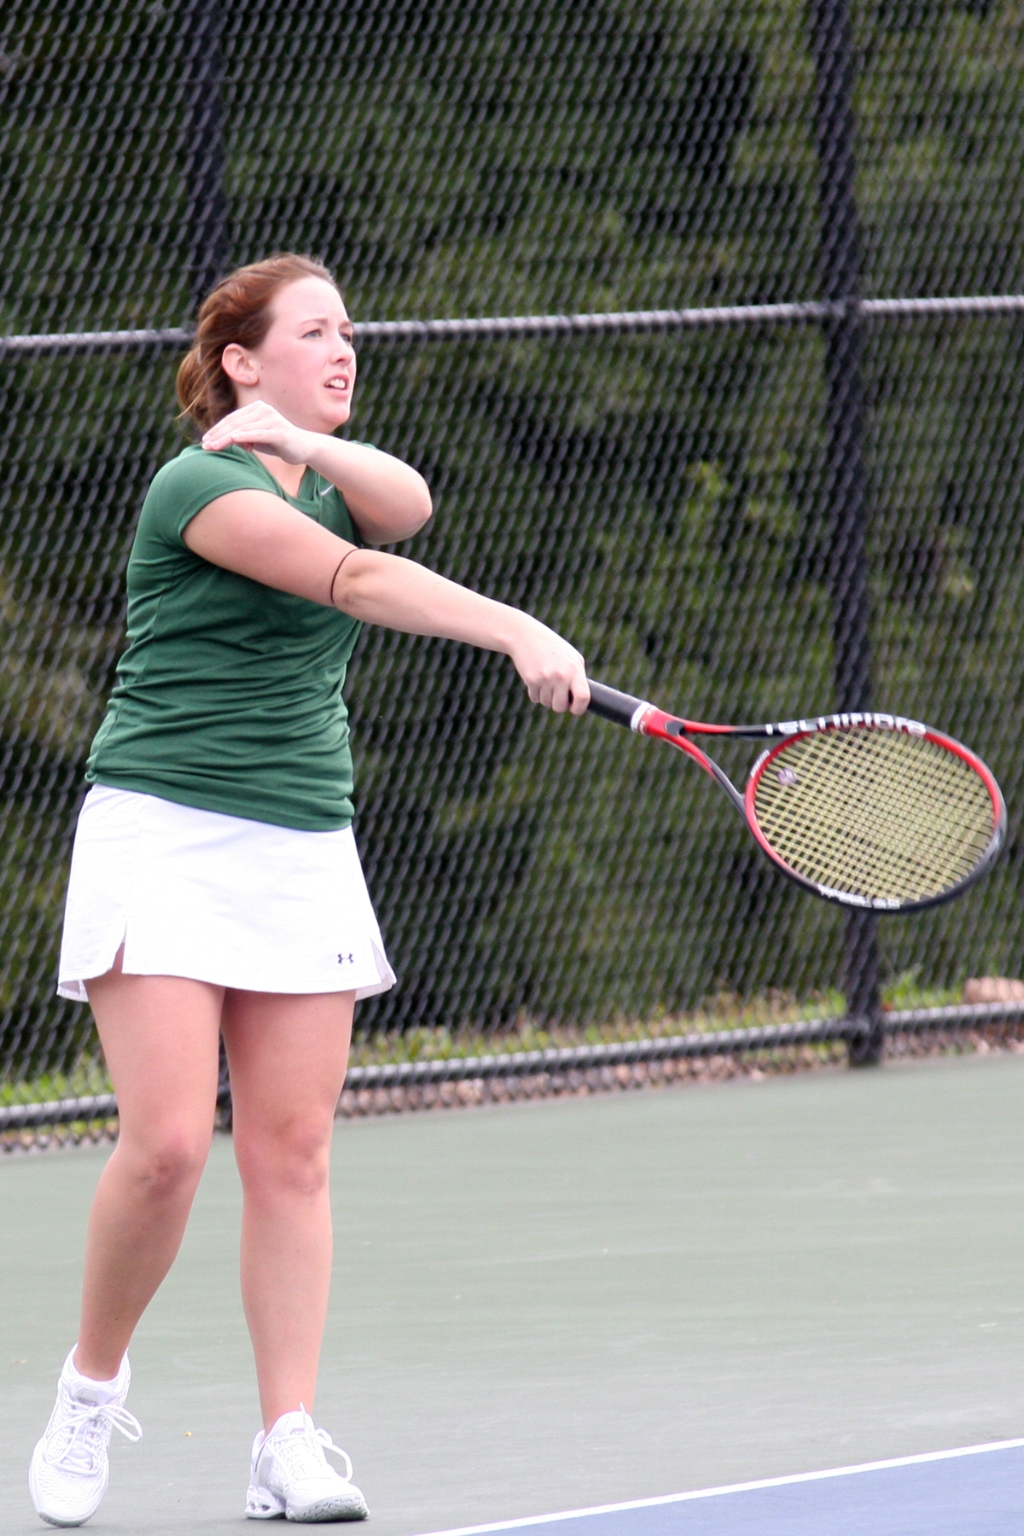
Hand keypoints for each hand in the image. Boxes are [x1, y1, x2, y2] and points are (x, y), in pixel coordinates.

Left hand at [201, 402, 316, 463]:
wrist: (304, 448)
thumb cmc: (278, 443)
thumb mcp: (257, 439)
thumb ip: (242, 436)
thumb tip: (224, 439)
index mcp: (257, 409)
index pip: (232, 419)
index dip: (217, 429)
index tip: (205, 441)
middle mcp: (263, 410)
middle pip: (235, 422)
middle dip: (218, 434)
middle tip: (205, 445)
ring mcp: (271, 419)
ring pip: (243, 428)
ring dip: (226, 438)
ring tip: (213, 446)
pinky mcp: (279, 431)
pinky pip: (258, 433)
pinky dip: (245, 436)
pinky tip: (233, 439)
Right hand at [509, 617, 589, 714]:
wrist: (526, 636)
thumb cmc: (552, 648)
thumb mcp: (571, 657)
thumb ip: (578, 677)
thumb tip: (581, 700)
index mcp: (575, 669)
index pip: (583, 697)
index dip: (579, 708)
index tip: (575, 709)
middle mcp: (561, 675)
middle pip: (560, 706)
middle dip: (558, 705)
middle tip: (556, 695)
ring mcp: (546, 678)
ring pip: (546, 703)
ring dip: (545, 697)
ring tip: (545, 679)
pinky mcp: (532, 680)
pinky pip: (535, 698)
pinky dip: (535, 692)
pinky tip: (535, 677)